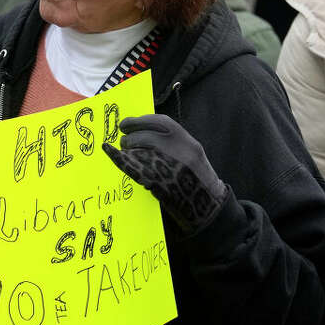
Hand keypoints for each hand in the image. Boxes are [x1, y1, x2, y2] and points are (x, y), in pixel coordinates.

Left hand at [103, 114, 229, 235]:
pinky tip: (115, 157)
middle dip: (130, 137)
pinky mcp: (160, 184)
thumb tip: (142, 130)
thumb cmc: (195, 177)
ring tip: (124, 154)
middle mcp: (180, 150)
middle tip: (123, 142)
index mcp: (187, 140)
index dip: (138, 121)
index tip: (125, 124)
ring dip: (127, 152)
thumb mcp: (189, 152)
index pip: (159, 121)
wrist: (209, 203)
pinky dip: (124, 163)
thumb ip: (170, 141)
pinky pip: (137, 170)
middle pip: (146, 137)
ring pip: (139, 153)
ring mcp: (170, 167)